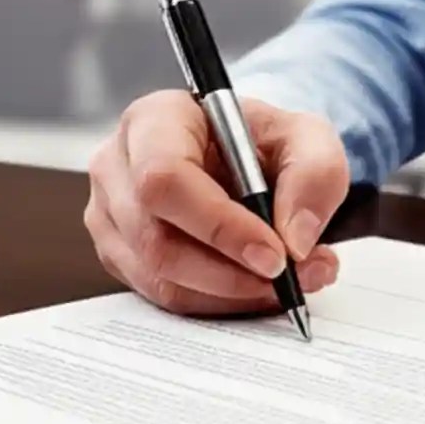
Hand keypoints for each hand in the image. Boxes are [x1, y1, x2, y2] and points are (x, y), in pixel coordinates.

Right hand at [84, 90, 348, 314]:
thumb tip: (295, 241)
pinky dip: (219, 303)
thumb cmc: (265, 142)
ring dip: (232, 294)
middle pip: (157, 241)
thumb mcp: (308, 139)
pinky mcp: (120, 256)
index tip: (275, 255)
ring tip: (288, 283)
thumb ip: (315, 176)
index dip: (219, 226)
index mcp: (153, 120)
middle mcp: (118, 167)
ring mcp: (109, 216)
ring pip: (161, 278)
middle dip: (232, 274)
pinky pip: (165, 297)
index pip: (165, 178)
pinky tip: (257, 286)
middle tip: (292, 280)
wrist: (245, 161)